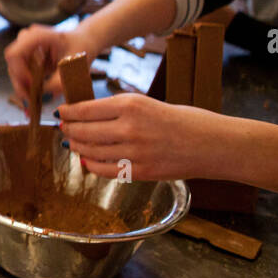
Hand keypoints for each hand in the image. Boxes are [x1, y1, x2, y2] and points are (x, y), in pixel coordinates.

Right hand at [4, 25, 98, 105]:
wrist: (85, 41)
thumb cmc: (81, 49)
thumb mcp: (72, 67)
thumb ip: (57, 83)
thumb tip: (41, 95)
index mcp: (38, 36)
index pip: (14, 55)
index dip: (19, 73)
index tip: (33, 86)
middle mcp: (27, 38)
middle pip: (13, 64)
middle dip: (20, 84)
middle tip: (30, 101)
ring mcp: (25, 46)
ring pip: (14, 70)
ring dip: (22, 86)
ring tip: (33, 99)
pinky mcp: (27, 55)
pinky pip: (20, 72)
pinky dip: (26, 84)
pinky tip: (34, 94)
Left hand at [58, 94, 227, 180]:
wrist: (215, 145)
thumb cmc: (186, 120)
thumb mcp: (149, 104)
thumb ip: (119, 110)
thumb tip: (88, 114)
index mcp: (131, 105)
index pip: (85, 109)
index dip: (68, 112)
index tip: (61, 112)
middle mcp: (129, 128)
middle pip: (83, 131)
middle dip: (69, 129)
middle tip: (63, 128)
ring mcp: (133, 152)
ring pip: (90, 151)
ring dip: (77, 146)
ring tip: (73, 142)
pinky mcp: (140, 172)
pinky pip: (104, 170)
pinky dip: (91, 164)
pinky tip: (87, 159)